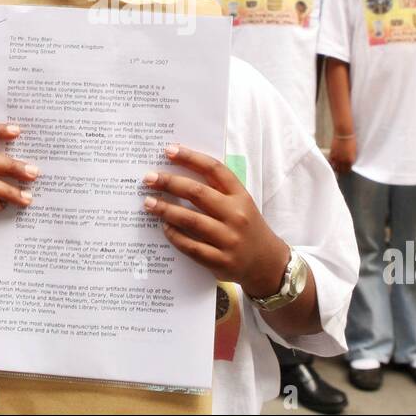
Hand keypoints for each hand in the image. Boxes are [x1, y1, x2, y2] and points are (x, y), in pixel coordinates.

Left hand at [142, 144, 289, 298]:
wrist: (267, 264)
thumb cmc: (247, 228)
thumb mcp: (241, 204)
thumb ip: (217, 190)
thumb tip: (179, 172)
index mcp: (241, 196)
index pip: (214, 169)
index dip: (190, 157)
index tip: (169, 150)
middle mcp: (236, 215)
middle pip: (197, 193)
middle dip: (170, 183)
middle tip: (149, 178)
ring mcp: (229, 239)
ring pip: (191, 220)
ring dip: (166, 209)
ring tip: (148, 203)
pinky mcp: (220, 261)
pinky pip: (191, 246)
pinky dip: (174, 235)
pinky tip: (164, 227)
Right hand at [328, 134, 356, 173]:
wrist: (344, 134)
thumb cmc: (351, 140)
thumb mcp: (353, 151)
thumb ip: (351, 158)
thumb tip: (348, 162)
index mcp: (351, 160)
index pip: (348, 170)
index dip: (346, 171)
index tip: (345, 170)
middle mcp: (344, 161)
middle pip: (341, 170)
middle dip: (341, 171)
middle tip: (340, 171)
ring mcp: (337, 158)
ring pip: (335, 167)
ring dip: (335, 168)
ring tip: (336, 168)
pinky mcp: (332, 154)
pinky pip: (330, 162)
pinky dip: (331, 163)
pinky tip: (331, 163)